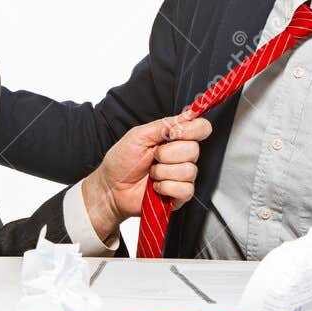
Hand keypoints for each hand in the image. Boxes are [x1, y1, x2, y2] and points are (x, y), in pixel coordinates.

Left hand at [81, 108, 209, 241]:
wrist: (111, 188)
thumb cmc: (121, 162)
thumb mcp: (138, 135)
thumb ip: (164, 124)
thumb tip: (187, 115)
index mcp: (173, 138)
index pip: (200, 128)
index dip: (191, 129)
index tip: (173, 133)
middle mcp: (181, 156)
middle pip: (194, 150)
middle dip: (168, 154)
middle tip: (153, 157)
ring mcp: (181, 176)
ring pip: (189, 170)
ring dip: (163, 172)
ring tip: (151, 173)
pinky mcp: (180, 195)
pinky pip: (185, 189)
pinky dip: (166, 187)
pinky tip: (156, 187)